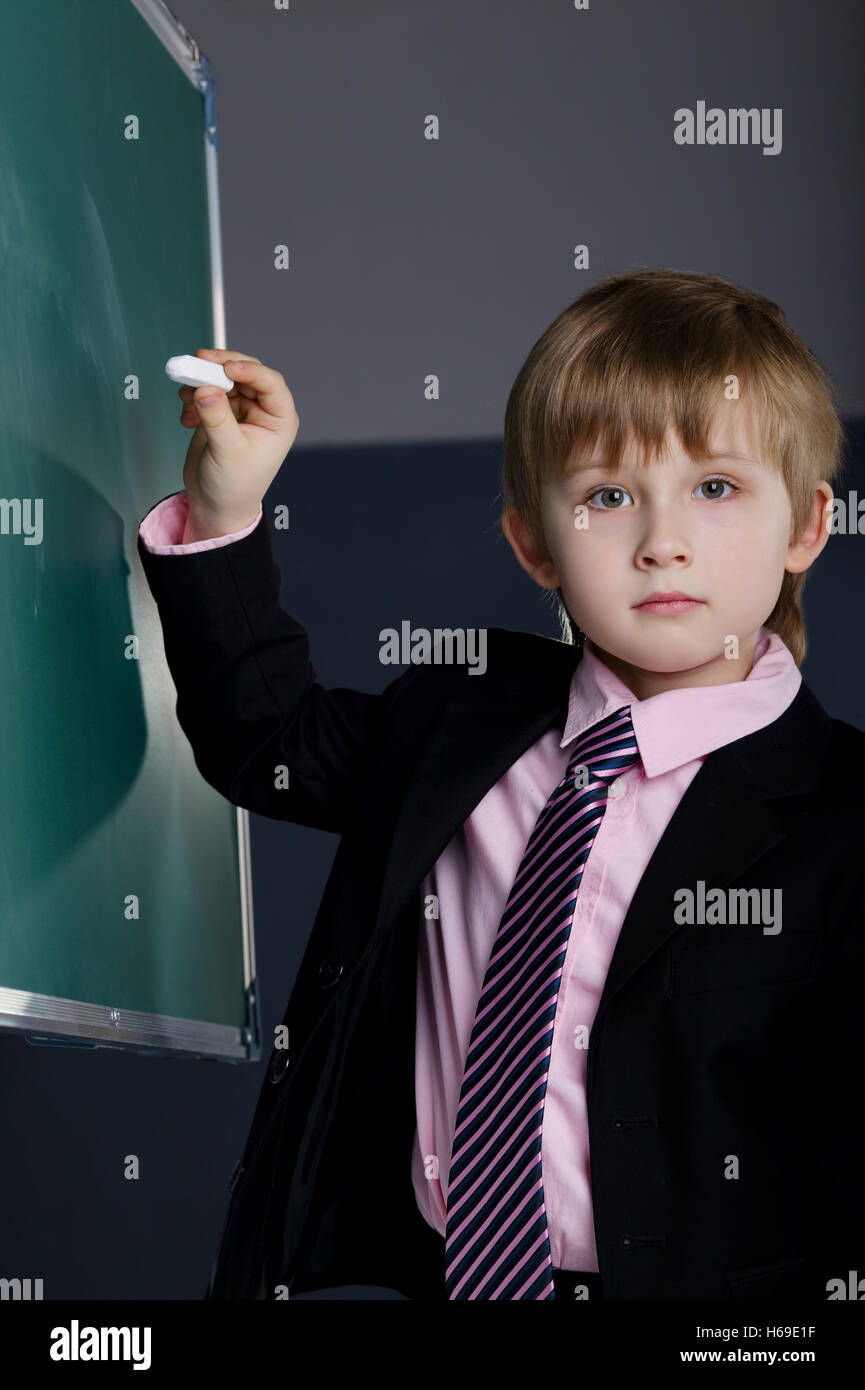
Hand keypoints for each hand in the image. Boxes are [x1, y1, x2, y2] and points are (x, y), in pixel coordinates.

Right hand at [178, 348, 298, 534]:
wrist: (215, 505)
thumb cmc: (234, 487)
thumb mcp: (228, 452)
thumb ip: (217, 418)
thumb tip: (206, 388)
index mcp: (279, 420)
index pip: (270, 383)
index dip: (249, 370)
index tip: (225, 368)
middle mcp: (262, 410)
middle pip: (243, 373)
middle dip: (220, 368)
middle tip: (197, 362)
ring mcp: (240, 409)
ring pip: (222, 379)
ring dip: (202, 381)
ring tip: (186, 396)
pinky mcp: (219, 412)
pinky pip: (206, 390)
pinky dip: (193, 396)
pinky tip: (187, 417)